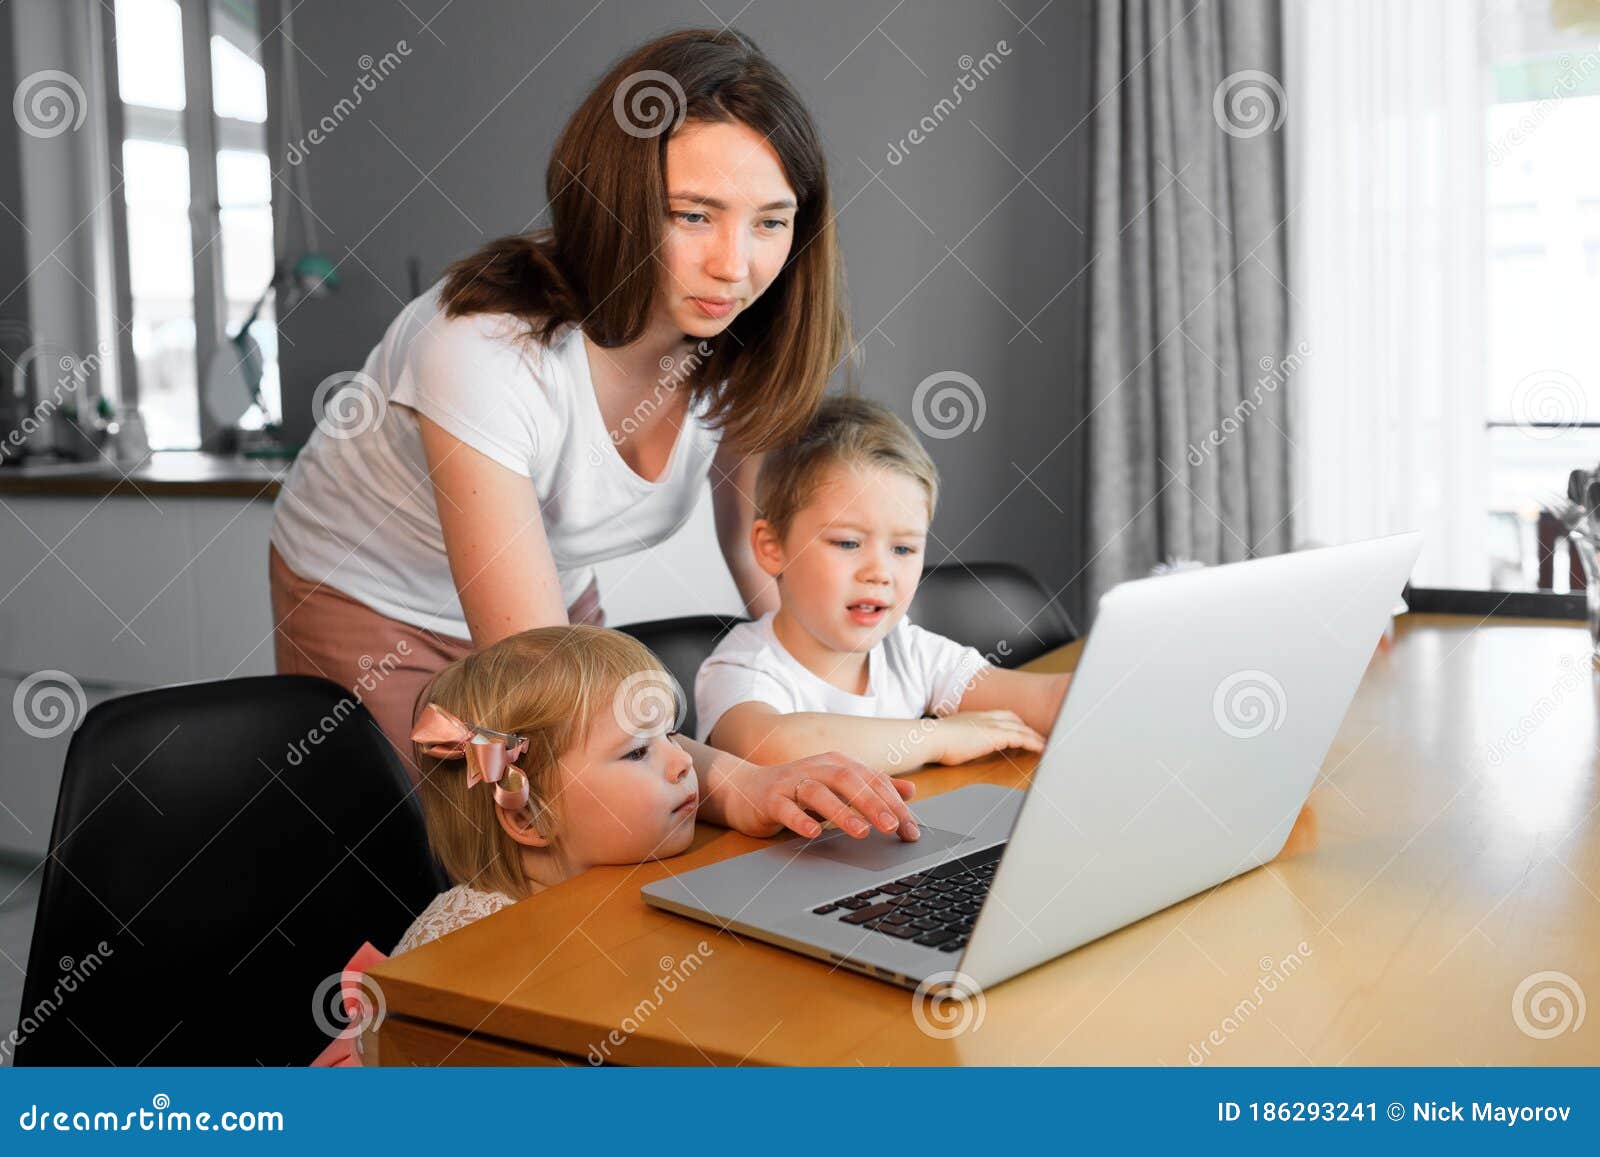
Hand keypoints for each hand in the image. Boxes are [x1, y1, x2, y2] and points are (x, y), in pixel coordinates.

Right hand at [718, 751, 920, 841]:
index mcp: (836, 763)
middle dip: (873, 803)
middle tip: (892, 827)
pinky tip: (813, 833)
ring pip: (818, 792)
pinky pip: (785, 808)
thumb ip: (871, 787)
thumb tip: (910, 790)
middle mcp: (815, 768)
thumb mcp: (837, 786)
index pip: (871, 780)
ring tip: (861, 832)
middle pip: (848, 780)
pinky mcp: (769, 799)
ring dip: (841, 812)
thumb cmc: (796, 789)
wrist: (745, 789)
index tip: (910, 829)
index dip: (893, 803)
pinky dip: (800, 819)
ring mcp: (790, 782)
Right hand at [932, 710, 1045, 765]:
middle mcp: (986, 717)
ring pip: (1022, 728)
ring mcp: (991, 725)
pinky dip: (1034, 743)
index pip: (1002, 716)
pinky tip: (1043, 749)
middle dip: (1029, 727)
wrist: (931, 738)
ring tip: (1049, 744)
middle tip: (1041, 736)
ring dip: (1036, 736)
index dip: (1015, 722)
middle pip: (1015, 719)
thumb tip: (955, 746)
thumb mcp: (949, 737)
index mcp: (975, 717)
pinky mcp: (996, 735)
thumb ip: (959, 738)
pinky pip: (1022, 738)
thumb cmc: (934, 742)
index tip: (1023, 728)